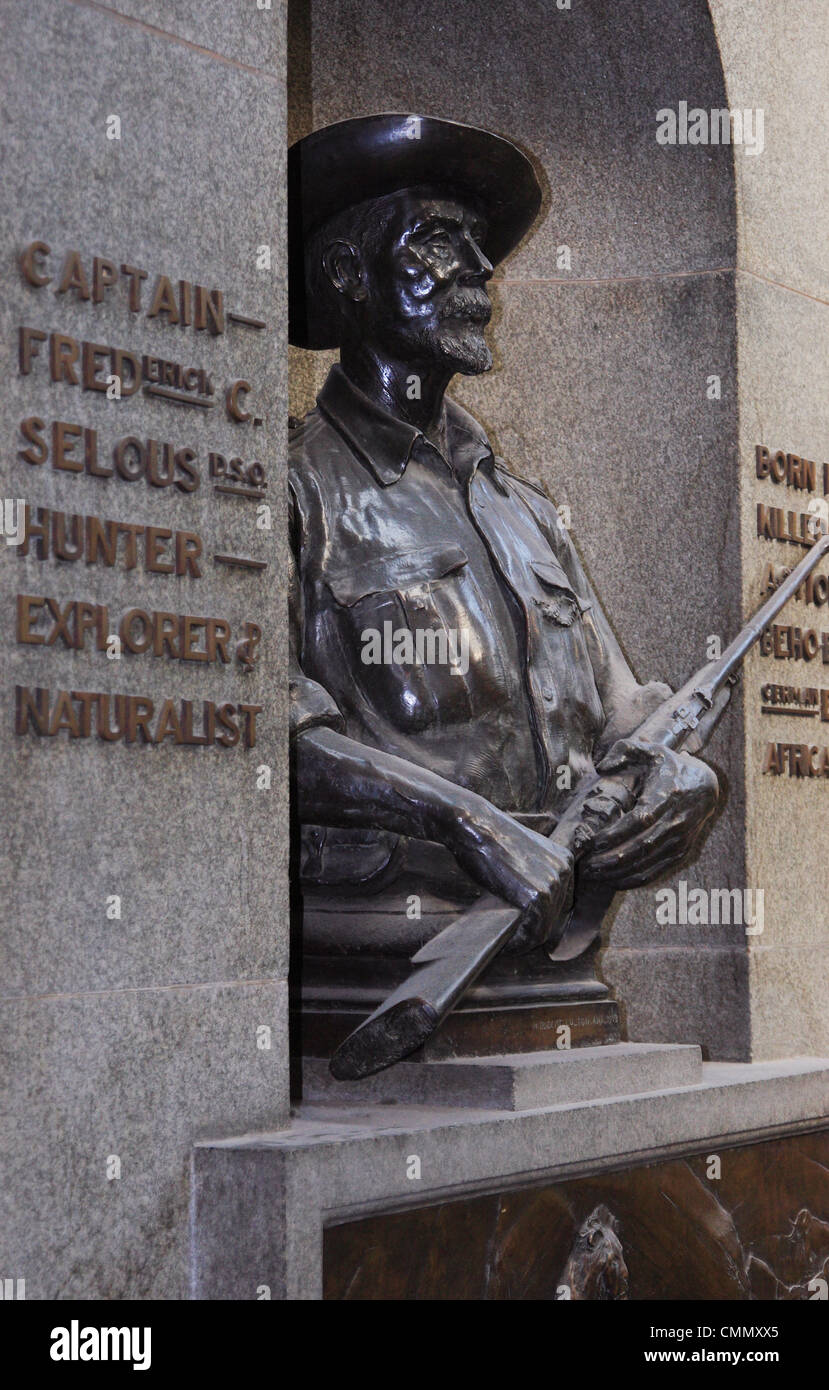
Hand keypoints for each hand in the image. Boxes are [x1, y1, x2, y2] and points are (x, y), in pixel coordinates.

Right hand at [451, 798, 573, 951]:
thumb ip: (533, 875)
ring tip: (507, 944)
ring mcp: (553, 884)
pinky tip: (506, 944)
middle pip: (553, 917)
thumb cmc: (489, 840)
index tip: (522, 929)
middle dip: (533, 932)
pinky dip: (519, 943)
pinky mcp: (537, 897)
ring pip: (544, 928)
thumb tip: (530, 906)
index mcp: (564, 860)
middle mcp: (565, 871)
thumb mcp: (522, 854)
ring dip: (525, 940)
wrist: (475, 827)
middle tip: (512, 941)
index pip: (559, 903)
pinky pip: (533, 931)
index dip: (540, 920)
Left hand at [579, 738, 718, 887]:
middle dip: (609, 859)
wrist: (706, 787)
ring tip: (593, 874)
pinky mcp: (680, 853)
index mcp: (667, 796)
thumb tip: (602, 766)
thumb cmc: (671, 768)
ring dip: (618, 872)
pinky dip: (633, 880)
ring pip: (646, 863)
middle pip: (640, 847)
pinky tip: (613, 880)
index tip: (590, 843)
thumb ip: (625, 750)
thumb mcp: (651, 751)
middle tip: (584, 865)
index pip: (637, 821)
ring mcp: (680, 840)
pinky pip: (656, 872)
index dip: (614, 835)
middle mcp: (676, 821)